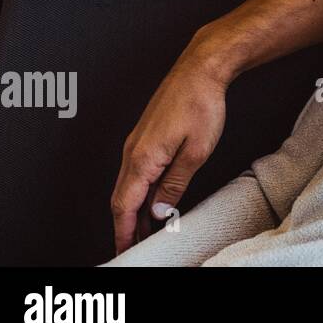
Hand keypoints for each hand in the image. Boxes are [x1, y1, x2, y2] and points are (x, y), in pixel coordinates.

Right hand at [110, 43, 229, 253]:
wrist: (200, 69)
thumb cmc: (201, 104)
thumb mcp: (196, 152)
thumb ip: (174, 185)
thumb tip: (157, 213)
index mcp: (142, 159)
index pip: (125, 207)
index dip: (124, 233)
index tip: (125, 252)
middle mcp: (132, 152)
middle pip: (121, 199)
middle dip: (126, 227)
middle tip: (134, 249)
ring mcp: (136, 143)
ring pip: (128, 186)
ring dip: (133, 211)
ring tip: (145, 232)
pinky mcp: (144, 137)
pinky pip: (135, 172)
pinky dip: (139, 192)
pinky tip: (152, 200)